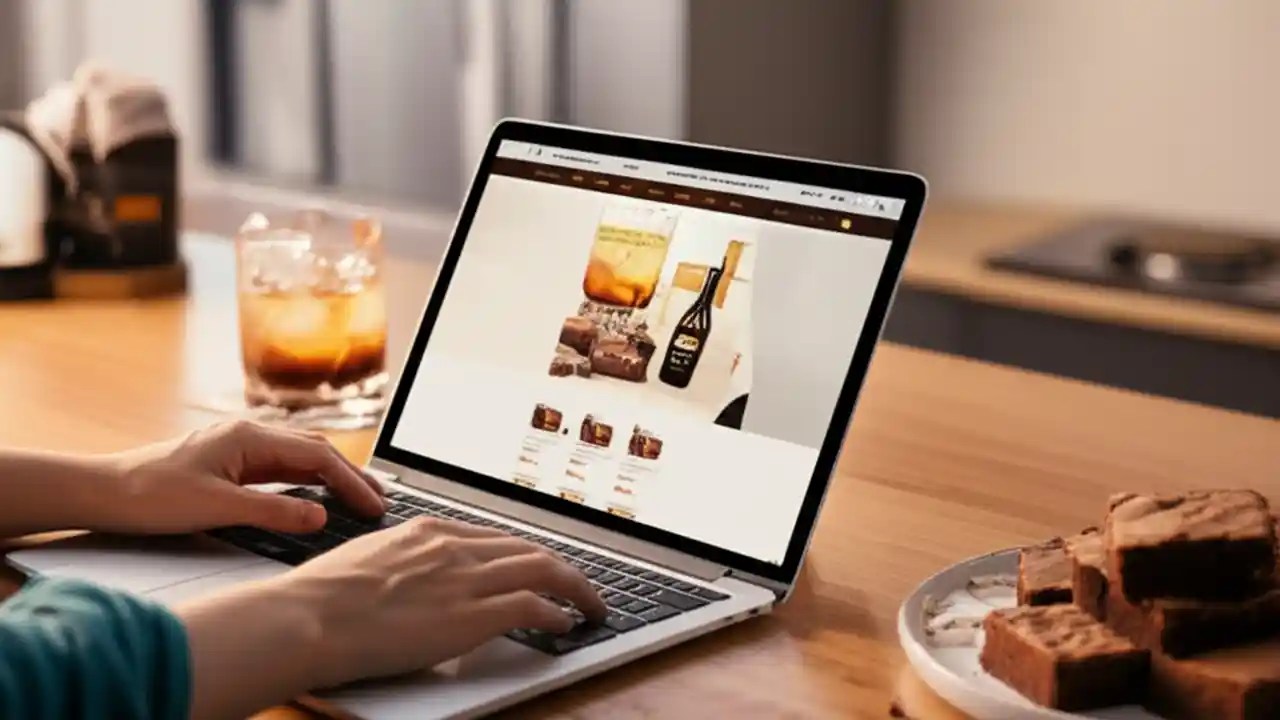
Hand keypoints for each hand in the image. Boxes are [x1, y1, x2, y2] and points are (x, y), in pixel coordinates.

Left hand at [98, 420, 384, 534]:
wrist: (104, 491)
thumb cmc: (151, 496)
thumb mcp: (218, 508)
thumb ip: (274, 512)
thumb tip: (321, 515)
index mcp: (250, 437)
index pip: (318, 457)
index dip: (352, 482)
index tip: (375, 506)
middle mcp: (249, 434)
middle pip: (316, 450)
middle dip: (351, 475)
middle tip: (379, 502)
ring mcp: (240, 446)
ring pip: (301, 457)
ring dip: (332, 476)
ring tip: (359, 498)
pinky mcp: (231, 462)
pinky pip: (282, 467)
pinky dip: (308, 480)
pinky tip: (317, 495)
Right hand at [177, 517, 607, 717]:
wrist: (311, 616)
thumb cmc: (322, 597)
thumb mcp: (368, 559)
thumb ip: (400, 563)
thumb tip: (406, 581)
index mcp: (428, 531)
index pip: (493, 537)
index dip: (521, 554)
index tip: (535, 565)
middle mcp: (455, 546)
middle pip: (528, 548)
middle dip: (560, 567)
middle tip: (578, 584)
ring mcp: (467, 578)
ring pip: (545, 569)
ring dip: (576, 587)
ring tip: (591, 603)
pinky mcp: (475, 613)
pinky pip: (535, 606)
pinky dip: (559, 613)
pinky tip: (567, 623)